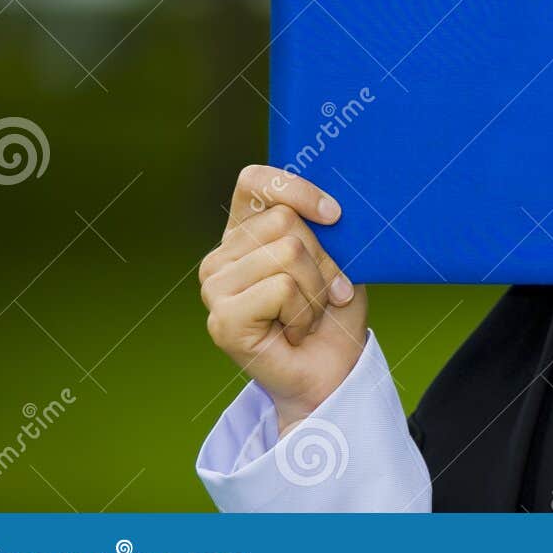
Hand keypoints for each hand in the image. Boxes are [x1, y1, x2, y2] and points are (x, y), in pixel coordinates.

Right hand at [199, 165, 367, 433]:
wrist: (334, 371)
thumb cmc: (334, 311)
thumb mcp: (338, 256)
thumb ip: (322, 226)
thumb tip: (330, 205)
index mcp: (244, 233)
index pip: (254, 181)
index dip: (295, 188)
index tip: (335, 215)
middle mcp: (221, 257)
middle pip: (285, 221)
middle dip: (324, 259)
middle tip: (325, 294)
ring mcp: (215, 288)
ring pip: (289, 252)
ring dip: (317, 289)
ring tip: (308, 314)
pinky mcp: (222, 319)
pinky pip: (283, 287)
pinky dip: (306, 311)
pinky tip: (295, 332)